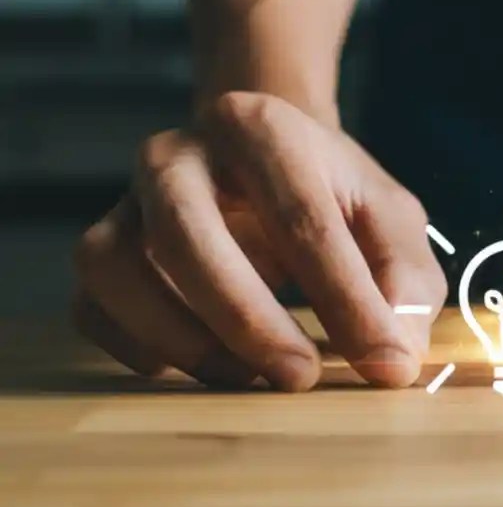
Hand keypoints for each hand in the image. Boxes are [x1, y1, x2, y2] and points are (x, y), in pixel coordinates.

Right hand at [72, 92, 445, 390]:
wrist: (263, 162)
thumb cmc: (334, 195)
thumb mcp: (391, 218)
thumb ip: (406, 279)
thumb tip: (394, 354)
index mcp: (260, 128)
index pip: (301, 218)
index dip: (346, 300)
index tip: (384, 363)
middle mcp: (177, 154)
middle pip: (184, 234)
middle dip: (246, 319)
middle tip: (301, 377)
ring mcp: (125, 201)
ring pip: (115, 268)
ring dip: (183, 339)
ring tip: (251, 378)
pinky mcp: (101, 249)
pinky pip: (92, 308)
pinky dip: (140, 349)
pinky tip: (200, 366)